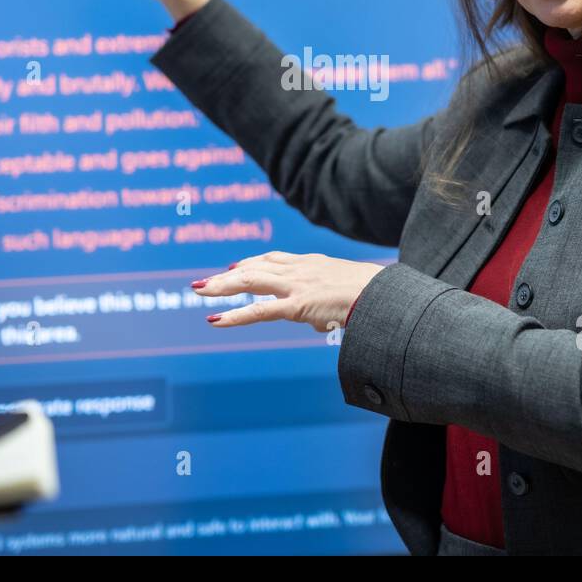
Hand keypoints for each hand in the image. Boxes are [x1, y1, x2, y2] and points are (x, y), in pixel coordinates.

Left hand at [193, 251, 384, 332]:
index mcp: (311, 264)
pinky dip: (234, 315)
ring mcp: (295, 285)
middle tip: (204, 281)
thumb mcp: (345, 291)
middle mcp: (299, 269)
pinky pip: (258, 311)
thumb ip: (328, 303)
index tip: (236, 266)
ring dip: (221, 286)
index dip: (252, 262)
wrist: (382, 294)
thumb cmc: (372, 295)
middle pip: (255, 267)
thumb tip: (322, 322)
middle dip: (227, 275)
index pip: (274, 259)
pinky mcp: (296, 305)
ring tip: (199, 291)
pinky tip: (215, 320)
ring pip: (249, 282)